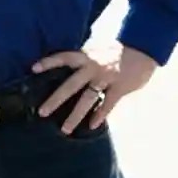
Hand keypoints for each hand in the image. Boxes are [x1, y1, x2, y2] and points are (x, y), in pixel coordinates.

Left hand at [31, 45, 157, 133]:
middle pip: (70, 84)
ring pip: (87, 99)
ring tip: (65, 129)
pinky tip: (91, 125)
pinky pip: (107, 104)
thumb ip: (84, 60)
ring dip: (75, 115)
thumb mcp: (97, 50)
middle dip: (55, 99)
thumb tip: (69, 69)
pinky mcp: (120, 87)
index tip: (33, 69)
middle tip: (42, 112)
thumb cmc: (118, 51)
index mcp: (86, 56)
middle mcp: (93, 66)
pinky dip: (100, 115)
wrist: (144, 48)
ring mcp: (106, 77)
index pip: (63, 57)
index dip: (48, 62)